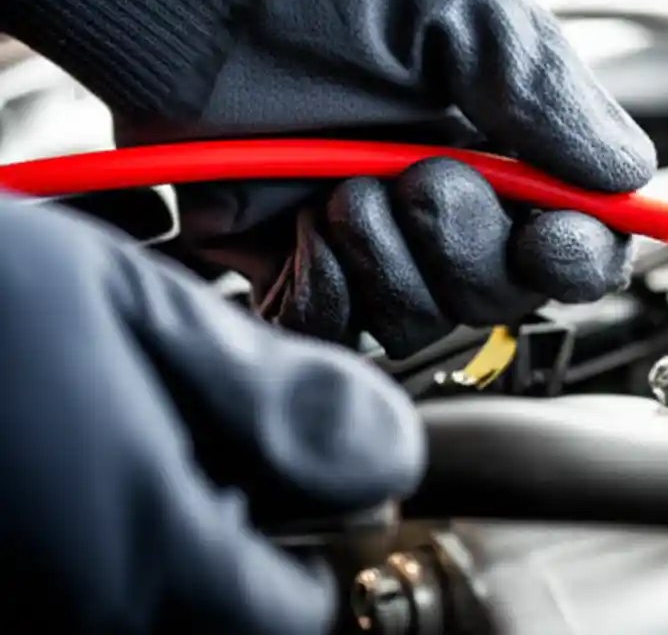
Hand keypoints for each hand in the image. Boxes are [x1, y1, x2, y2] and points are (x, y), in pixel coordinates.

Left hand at [0, 0, 656, 357]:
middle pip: (504, 291)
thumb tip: (625, 170)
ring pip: (425, 320)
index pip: (580, 234)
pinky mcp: (297, 265)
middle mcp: (449, 199)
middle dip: (470, 248)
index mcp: (507, 141)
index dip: (580, 256)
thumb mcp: (457, 8)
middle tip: (426, 178)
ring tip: (348, 189)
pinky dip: (331, 296)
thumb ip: (543, 92)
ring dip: (396, 266)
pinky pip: (338, 330)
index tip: (553, 241)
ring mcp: (374, 238)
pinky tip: (310, 233)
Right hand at [0, 197, 424, 632]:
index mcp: (136, 554)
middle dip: (234, 542)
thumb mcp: (130, 308)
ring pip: (140, 606)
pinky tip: (58, 461)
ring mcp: (11, 610)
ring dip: (160, 541)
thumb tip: (385, 452)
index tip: (305, 481)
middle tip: (195, 441)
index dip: (318, 548)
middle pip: (217, 618)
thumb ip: (270, 396)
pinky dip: (92, 543)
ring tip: (118, 439)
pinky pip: (65, 593)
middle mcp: (66, 615)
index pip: (295, 616)